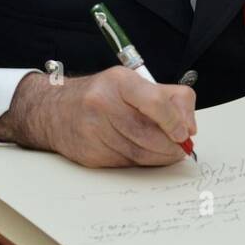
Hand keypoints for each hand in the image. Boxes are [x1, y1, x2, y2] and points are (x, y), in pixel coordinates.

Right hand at [0, 68, 195, 167]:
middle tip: (182, 148)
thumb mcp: (133, 83)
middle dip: (172, 145)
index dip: (176, 122)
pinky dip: (142, 162)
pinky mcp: (91, 153)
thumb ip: (168, 98)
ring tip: (169, 153)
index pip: (156, 102)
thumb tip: (190, 127)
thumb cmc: (102, 95)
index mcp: (120, 81)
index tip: (185, 133)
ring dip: (161, 157)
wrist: (55, 110)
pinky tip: (145, 155)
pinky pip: (126, 163)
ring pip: (141, 153)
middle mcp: (103, 104)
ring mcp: (94, 130)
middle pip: (150, 134)